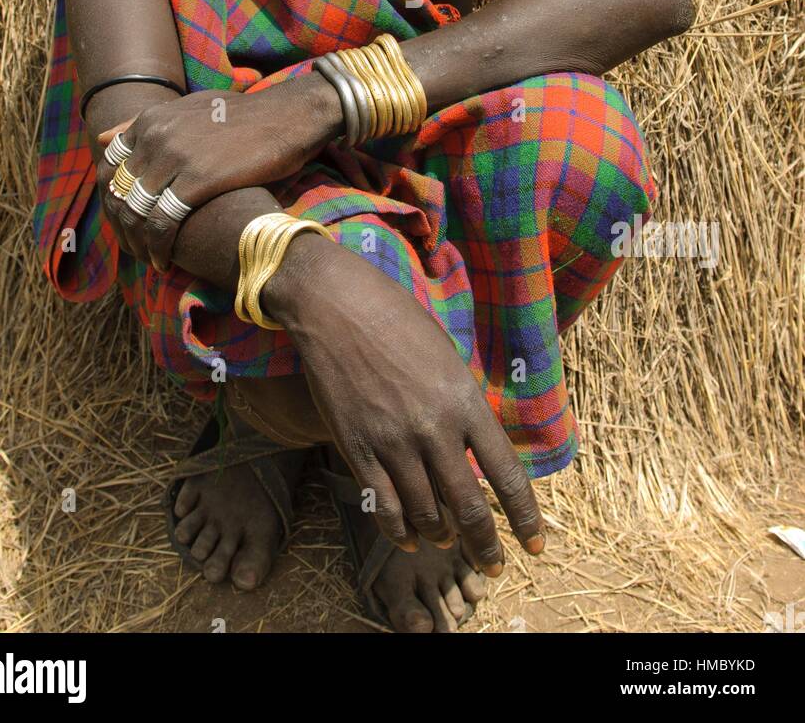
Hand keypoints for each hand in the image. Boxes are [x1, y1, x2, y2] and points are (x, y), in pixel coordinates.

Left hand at [96, 72, 342, 270]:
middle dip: (121, 226)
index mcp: (151, 120)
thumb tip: (102, 137)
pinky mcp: (197, 181)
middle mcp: (156, 136)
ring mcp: (175, 157)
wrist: (288, 116)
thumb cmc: (244, 116)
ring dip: (137, 242)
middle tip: (133, 248)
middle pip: (118, 192)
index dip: (110, 198)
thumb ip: (144, 123)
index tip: (123, 220)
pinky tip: (164, 260)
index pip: (109, 165)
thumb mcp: (189, 108)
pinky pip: (161, 222)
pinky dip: (157, 247)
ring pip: (136, 211)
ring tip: (148, 259)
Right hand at [264, 239, 546, 570]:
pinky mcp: (358, 449)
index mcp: (465, 401)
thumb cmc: (397, 321)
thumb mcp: (447, 357)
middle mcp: (434, 428)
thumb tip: (476, 448)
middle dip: (485, 546)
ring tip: (447, 542)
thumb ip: (462, 405)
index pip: (507, 475)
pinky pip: (385, 508)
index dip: (524, 518)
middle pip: (470, 507)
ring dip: (441, 536)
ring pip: (427, 515)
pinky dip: (401, 532)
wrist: (337, 306)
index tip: (534, 544)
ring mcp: (394, 442)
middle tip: (492, 565)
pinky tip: (410, 539)